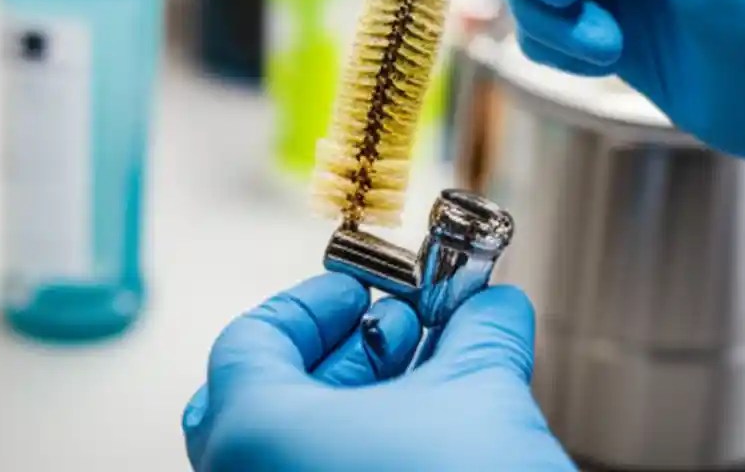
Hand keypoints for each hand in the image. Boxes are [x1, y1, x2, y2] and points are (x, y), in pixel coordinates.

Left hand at [183, 274, 573, 471]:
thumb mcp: (482, 398)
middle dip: (341, 355)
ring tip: (425, 380)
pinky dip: (356, 459)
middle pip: (264, 400)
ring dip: (356, 407)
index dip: (311, 305)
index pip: (250, 343)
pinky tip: (422, 438)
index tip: (357, 290)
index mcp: (254, 436)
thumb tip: (494, 308)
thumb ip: (480, 336)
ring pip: (290, 454)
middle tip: (395, 329)